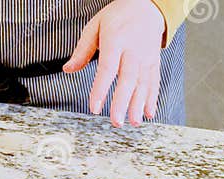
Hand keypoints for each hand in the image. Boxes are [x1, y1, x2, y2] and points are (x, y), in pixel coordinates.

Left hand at [64, 0, 164, 126]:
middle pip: (128, 80)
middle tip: (116, 121)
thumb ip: (82, 50)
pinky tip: (149, 113)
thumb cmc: (118, 17)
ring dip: (138, 105)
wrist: (147, 6)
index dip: (101, 90)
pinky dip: (152, 99)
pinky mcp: (154, 62)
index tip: (94, 108)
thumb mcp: (95, 26)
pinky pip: (154, 82)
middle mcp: (133, 51)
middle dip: (122, 103)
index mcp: (116, 41)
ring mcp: (146, 58)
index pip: (107, 69)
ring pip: (143, 84)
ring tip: (133, 122)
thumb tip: (68, 69)